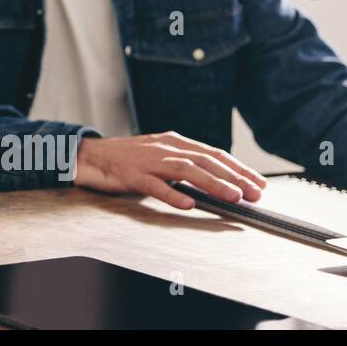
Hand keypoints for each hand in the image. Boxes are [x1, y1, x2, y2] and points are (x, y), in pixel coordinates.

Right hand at [74, 131, 267, 209]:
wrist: (87, 155)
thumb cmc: (125, 159)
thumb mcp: (158, 156)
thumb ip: (183, 164)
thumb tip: (215, 180)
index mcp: (173, 142)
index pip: (213, 154)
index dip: (238, 169)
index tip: (258, 183)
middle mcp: (164, 148)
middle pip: (205, 160)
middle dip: (234, 177)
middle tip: (254, 193)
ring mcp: (147, 161)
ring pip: (186, 170)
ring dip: (212, 183)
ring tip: (232, 196)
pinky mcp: (131, 175)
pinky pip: (154, 185)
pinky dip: (172, 194)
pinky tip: (187, 203)